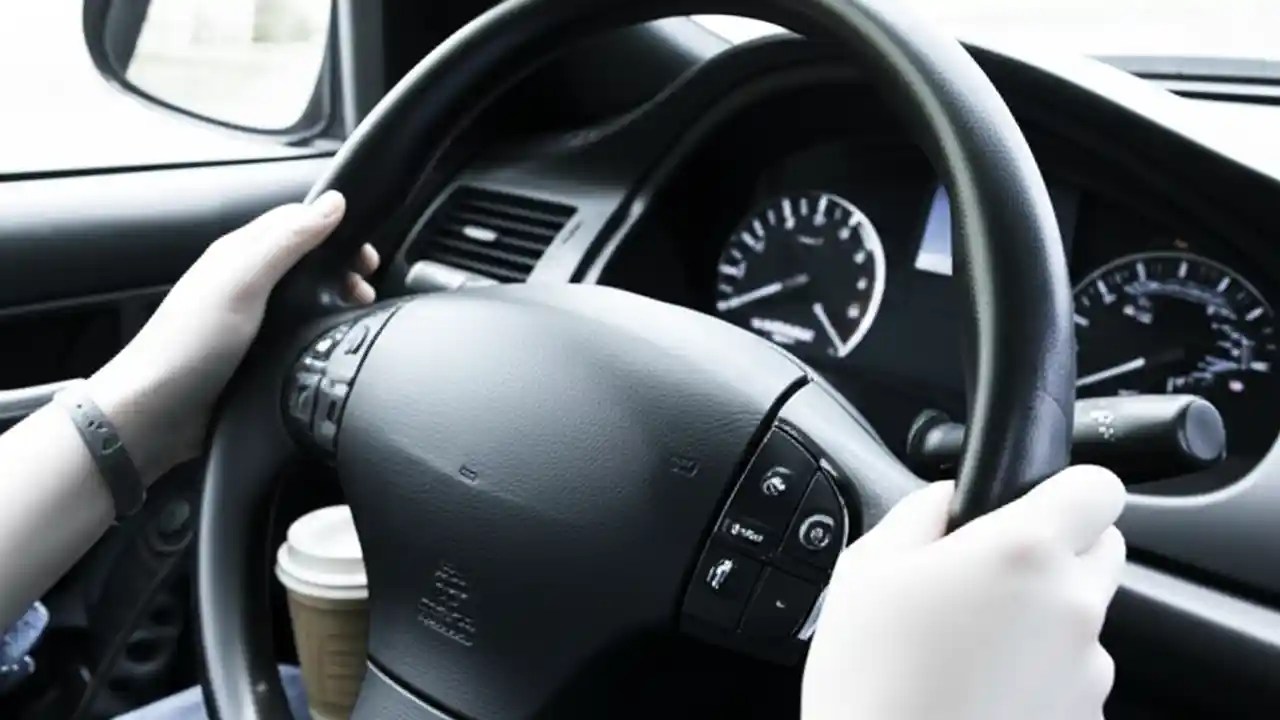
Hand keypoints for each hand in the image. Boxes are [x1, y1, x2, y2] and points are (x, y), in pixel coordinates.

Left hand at [86, 191, 376, 480]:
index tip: (365, 254)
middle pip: (308, 259)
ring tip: (357, 314)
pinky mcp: (260, 354)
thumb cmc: (187, 347)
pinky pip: (300, 331)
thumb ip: (287, 241)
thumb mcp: (242, 283)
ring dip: (337, 300)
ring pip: (307, 296)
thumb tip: (333, 204)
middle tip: (365, 288)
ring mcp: (254, 319)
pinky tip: (333, 342)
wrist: (158, 414)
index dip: (336, 229)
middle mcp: (249, 283)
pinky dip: (322, 331)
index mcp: (241, 255)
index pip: (297, 221)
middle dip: (343, 268)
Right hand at [802, 466, 1126, 719]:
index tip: (1034, 503)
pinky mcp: (1085, 717)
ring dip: (1041, 620)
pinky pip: (1071, 675)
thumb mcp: (866, 568)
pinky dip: (1038, 675)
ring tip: (969, 648)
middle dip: (1055, 551)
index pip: (1098, 486)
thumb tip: (950, 498)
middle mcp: (1071, 606)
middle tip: (989, 576)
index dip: (1065, 488)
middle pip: (1101, 548)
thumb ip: (922, 511)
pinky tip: (980, 688)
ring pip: (1082, 616)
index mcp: (1022, 550)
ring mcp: (1086, 670)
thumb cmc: (872, 681)